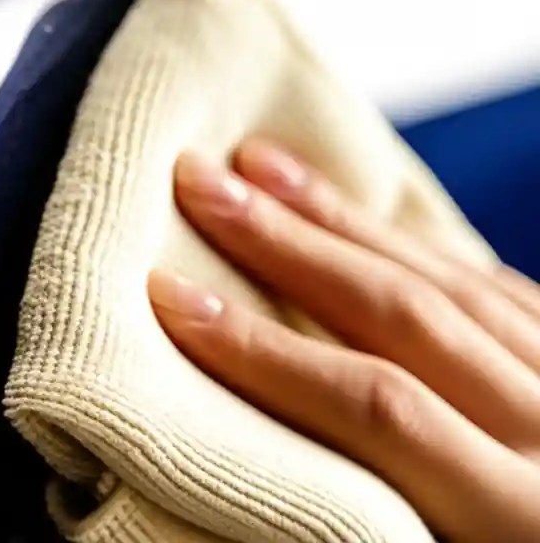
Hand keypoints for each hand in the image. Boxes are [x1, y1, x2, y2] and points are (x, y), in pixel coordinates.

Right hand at [148, 140, 539, 540]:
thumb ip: (374, 525)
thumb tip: (262, 471)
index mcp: (521, 518)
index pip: (378, 408)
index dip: (265, 352)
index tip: (171, 301)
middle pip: (408, 316)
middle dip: (289, 245)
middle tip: (201, 183)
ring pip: (453, 282)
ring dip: (344, 220)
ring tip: (262, 168)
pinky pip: (502, 289)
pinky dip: (420, 247)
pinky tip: (364, 219)